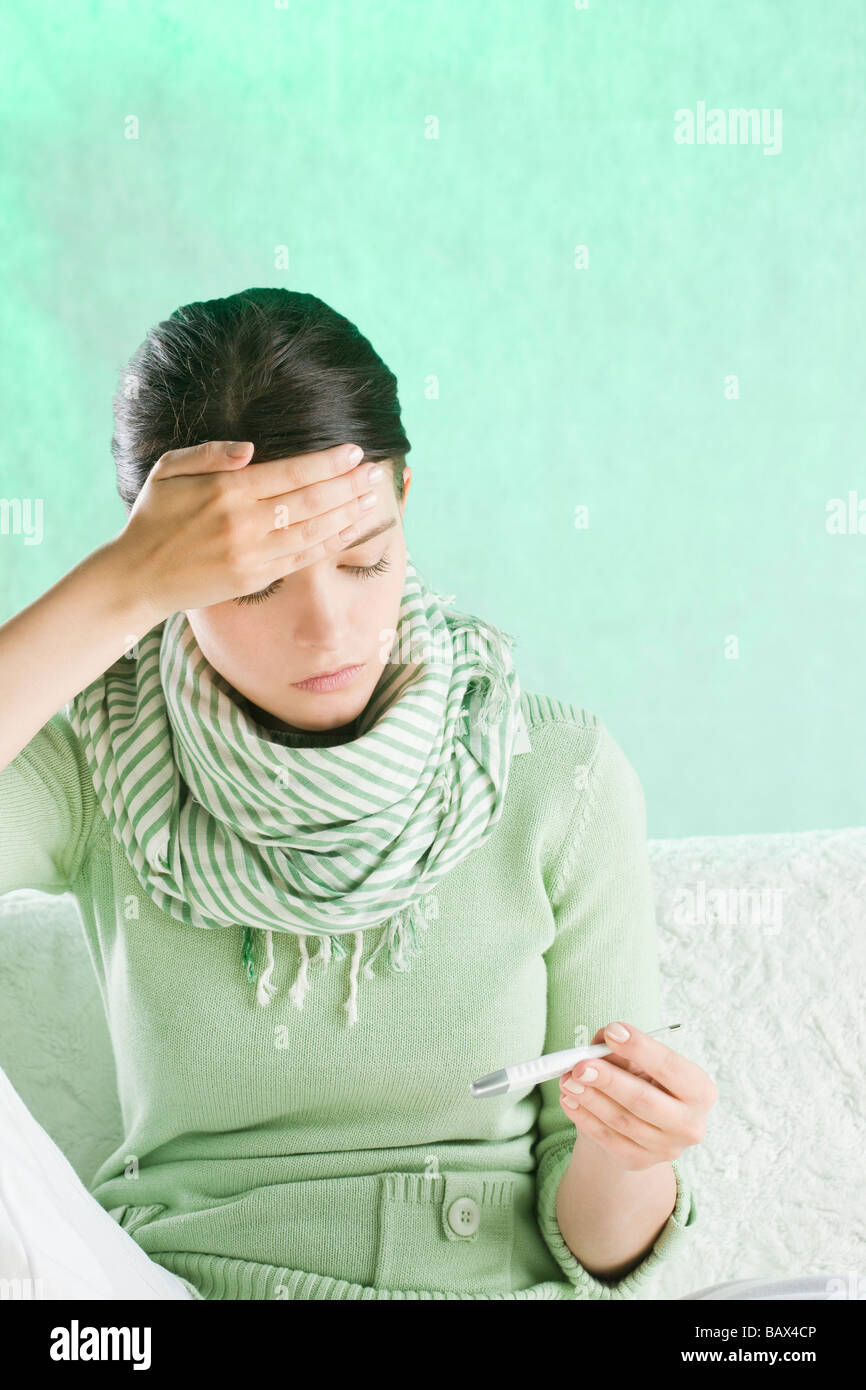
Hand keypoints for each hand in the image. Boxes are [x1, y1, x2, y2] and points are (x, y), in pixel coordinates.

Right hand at [115, 439, 382, 620]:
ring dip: (348, 514)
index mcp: (227, 491)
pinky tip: (350, 529)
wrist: (138, 577)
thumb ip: (208, 453)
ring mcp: (254, 554)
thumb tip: (250, 449)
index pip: (291, 473)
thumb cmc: (154, 517)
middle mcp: (246, 523)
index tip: (355, 452)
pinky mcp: (257, 578)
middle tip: (376, 473)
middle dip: (349, 485)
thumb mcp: (169, 470)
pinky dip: (331, 543)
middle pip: (312, 501)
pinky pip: (304, 558)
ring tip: (373, 498)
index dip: (328, 463)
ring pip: (314, 531)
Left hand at [558, 1022, 716, 1171]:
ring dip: (590, 1098)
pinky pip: (608, 1140)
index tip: (613, 1031)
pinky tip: (569, 1100)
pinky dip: (585, 1118)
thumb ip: (623, 1049)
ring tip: (568, 1079)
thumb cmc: (645, 1081)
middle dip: (609, 1080)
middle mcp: (690, 1124)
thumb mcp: (641, 1061)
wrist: (644, 1123)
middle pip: (645, 1100)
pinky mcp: (640, 1161)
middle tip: (581, 1064)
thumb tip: (600, 1040)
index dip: (641, 1049)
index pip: (671, 1067)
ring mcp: (666, 1148)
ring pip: (622, 1121)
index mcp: (700, 1091)